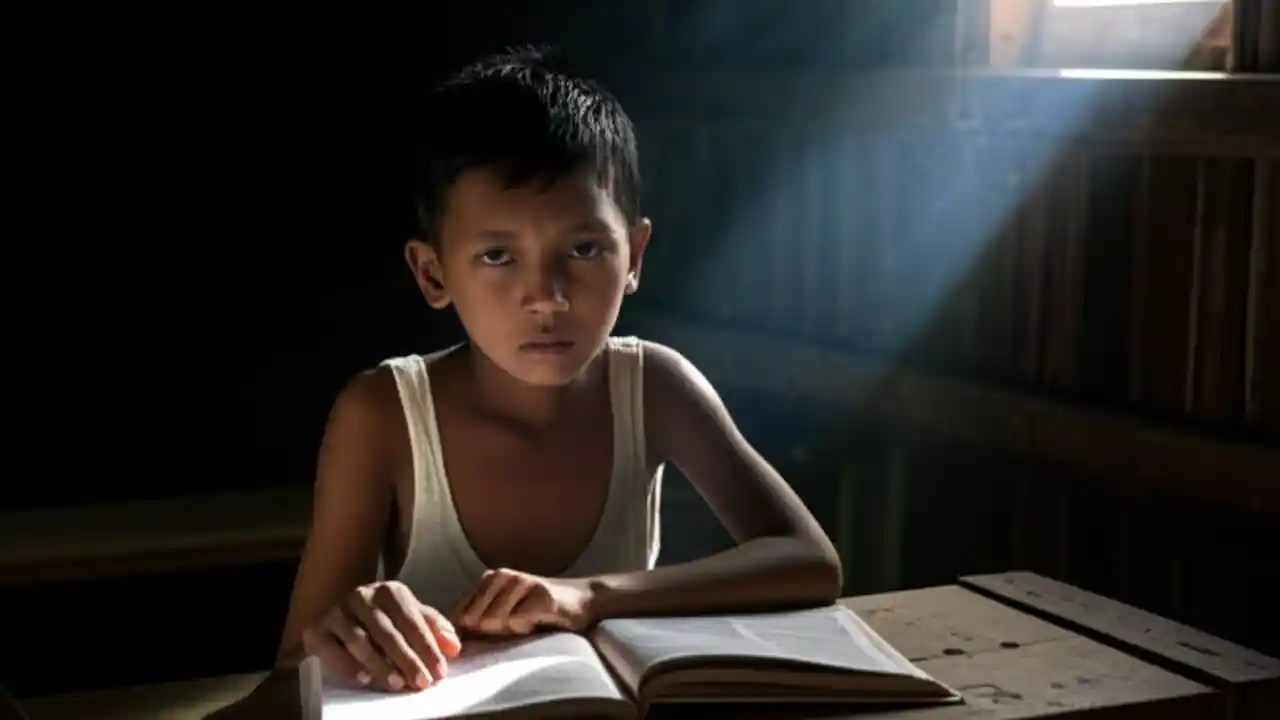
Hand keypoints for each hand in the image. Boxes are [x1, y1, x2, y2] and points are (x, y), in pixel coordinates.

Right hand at [301, 580, 460, 692]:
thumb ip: (434, 630)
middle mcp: (361, 596)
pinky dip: (348, 665)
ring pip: (360, 640)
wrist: (339, 619)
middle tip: (421, 682)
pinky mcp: (316, 629)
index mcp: (390, 591)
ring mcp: (336, 611)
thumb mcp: (411, 619)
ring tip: (397, 683)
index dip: (427, 647)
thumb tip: (454, 648)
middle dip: (407, 659)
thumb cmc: (384, 622)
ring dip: (380, 664)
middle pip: (388, 631)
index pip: (412, 620)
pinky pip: (331, 649)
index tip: (439, 671)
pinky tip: (364, 679)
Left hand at [452, 568, 595, 636]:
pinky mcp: (541, 593)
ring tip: (527, 623)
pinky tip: (539, 621)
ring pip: (495, 620)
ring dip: (510, 630)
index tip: (483, 640)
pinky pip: (518, 621)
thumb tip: (446, 645)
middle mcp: (500, 575)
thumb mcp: (502, 617)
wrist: (582, 602)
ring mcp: (521, 581)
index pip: (459, 614)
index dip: (467, 634)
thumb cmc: (537, 614)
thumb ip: (477, 624)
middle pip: (475, 620)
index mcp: (487, 581)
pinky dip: (526, 628)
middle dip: (490, 633)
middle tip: (513, 628)